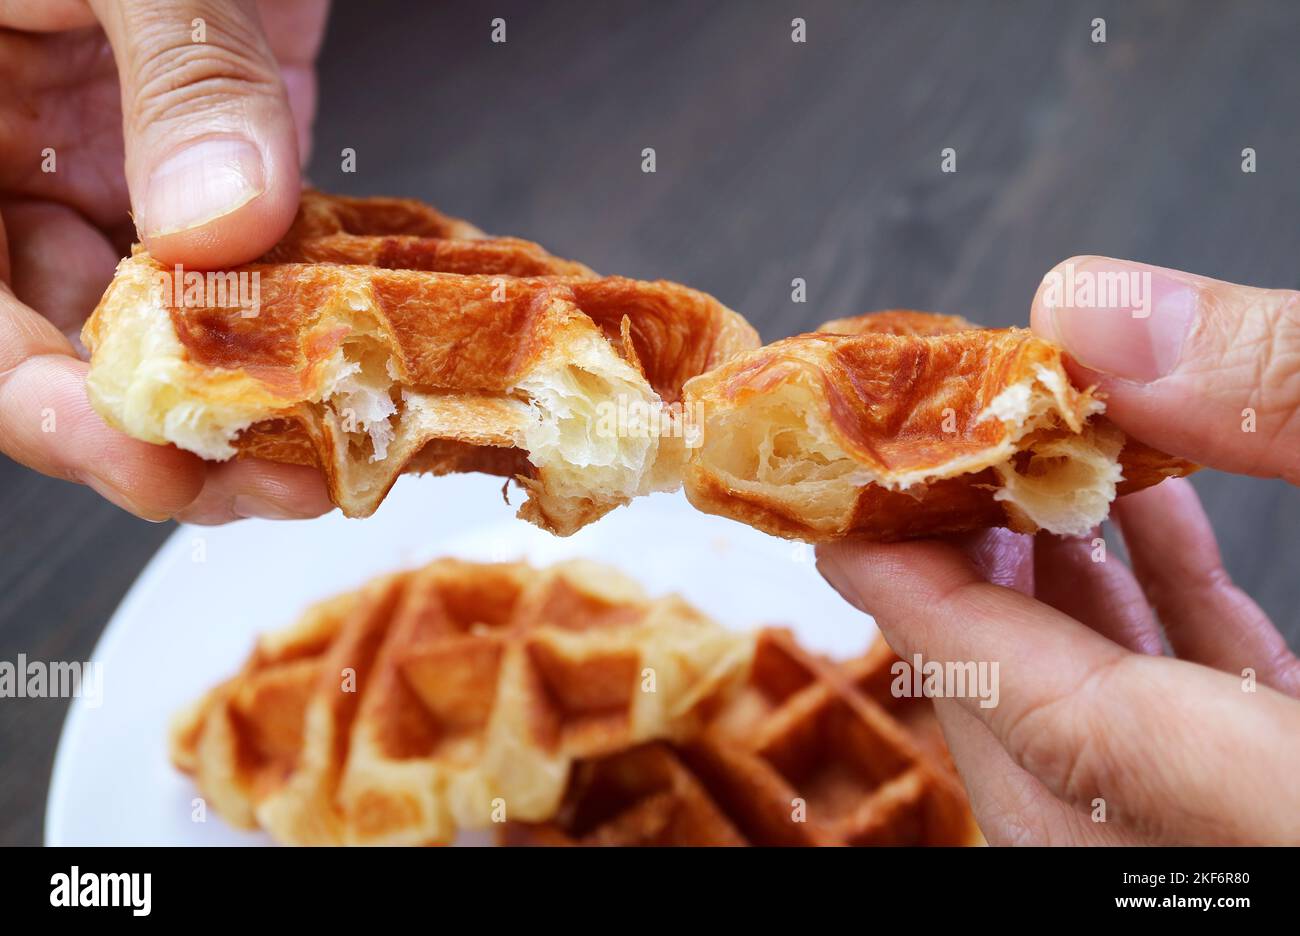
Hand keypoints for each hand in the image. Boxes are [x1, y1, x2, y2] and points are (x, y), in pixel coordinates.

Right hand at [0, 0, 332, 522]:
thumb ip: (173, 69)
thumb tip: (224, 215)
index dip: (47, 407)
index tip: (140, 453)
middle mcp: (16, 164)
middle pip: (74, 345)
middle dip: (169, 429)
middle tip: (264, 480)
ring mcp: (113, 162)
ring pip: (170, 320)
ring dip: (250, 388)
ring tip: (328, 440)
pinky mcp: (205, 152)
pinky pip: (246, 258)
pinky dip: (299, 309)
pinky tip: (352, 353)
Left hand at [818, 256, 1299, 843]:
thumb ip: (1282, 394)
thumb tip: (1097, 304)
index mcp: (1269, 804)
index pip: (1046, 717)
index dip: (926, 609)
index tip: (835, 525)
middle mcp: (1248, 836)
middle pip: (1052, 742)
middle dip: (973, 595)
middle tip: (919, 478)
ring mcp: (1276, 816)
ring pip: (1122, 733)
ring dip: (1061, 591)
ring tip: (1017, 472)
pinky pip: (1206, 711)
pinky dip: (1162, 609)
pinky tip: (1148, 507)